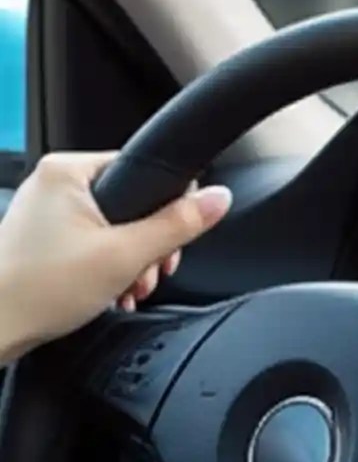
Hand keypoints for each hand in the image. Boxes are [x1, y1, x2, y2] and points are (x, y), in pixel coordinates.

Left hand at [0, 152, 231, 361]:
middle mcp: (53, 184)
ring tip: (127, 288)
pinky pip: (92, 241)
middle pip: (132, 202)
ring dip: (132, 260)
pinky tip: (111, 291)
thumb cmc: (35, 291)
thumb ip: (178, 224)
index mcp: (68, 170)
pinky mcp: (41, 238)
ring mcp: (45, 211)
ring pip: (114, 226)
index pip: (144, 170)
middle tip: (148, 271)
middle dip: (149, 244)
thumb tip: (218, 199)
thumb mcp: (125, 255)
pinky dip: (107, 266)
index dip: (169, 208)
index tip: (170, 242)